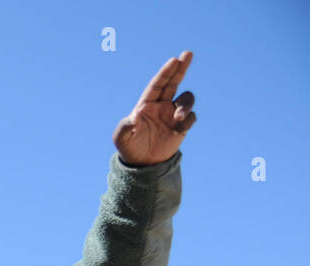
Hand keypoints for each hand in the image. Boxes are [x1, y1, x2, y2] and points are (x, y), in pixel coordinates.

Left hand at [114, 50, 196, 166]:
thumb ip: (125, 127)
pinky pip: (191, 117)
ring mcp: (172, 114)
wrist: (142, 163)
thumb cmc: (129, 147)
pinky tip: (178, 130)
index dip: (165, 72)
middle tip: (187, 53)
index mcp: (146, 104)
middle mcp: (161, 106)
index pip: (157, 84)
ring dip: (185, 105)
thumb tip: (134, 117)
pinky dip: (187, 121)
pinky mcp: (182, 126)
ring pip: (186, 99)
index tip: (173, 60)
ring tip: (178, 118)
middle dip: (181, 68)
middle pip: (173, 82)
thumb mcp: (122, 138)